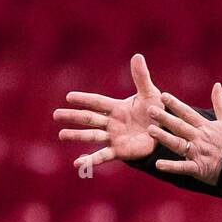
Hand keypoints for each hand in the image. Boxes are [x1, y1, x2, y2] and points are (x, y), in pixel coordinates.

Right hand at [53, 54, 161, 169]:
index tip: (69, 97)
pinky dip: (90, 160)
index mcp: (117, 108)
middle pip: (89, 119)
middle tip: (56, 115)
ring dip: (77, 135)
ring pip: (92, 136)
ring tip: (61, 135)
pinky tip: (77, 165)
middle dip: (73, 117)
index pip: (97, 102)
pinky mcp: (119, 151)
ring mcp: (114, 137)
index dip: (84, 100)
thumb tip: (137, 56)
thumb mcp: (150, 94)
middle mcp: (112, 123)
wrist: (165, 134)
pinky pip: (103, 156)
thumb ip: (141, 78)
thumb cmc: (157, 113)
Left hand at [147, 83, 221, 185]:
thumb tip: (217, 85)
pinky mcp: (199, 168)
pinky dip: (171, 167)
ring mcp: (198, 153)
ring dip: (164, 138)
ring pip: (178, 144)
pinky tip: (158, 164)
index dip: (175, 104)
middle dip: (164, 118)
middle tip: (150, 110)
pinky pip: (183, 168)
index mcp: (205, 127)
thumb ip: (220, 103)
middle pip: (180, 126)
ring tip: (150, 131)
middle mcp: (200, 138)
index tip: (163, 96)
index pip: (188, 113)